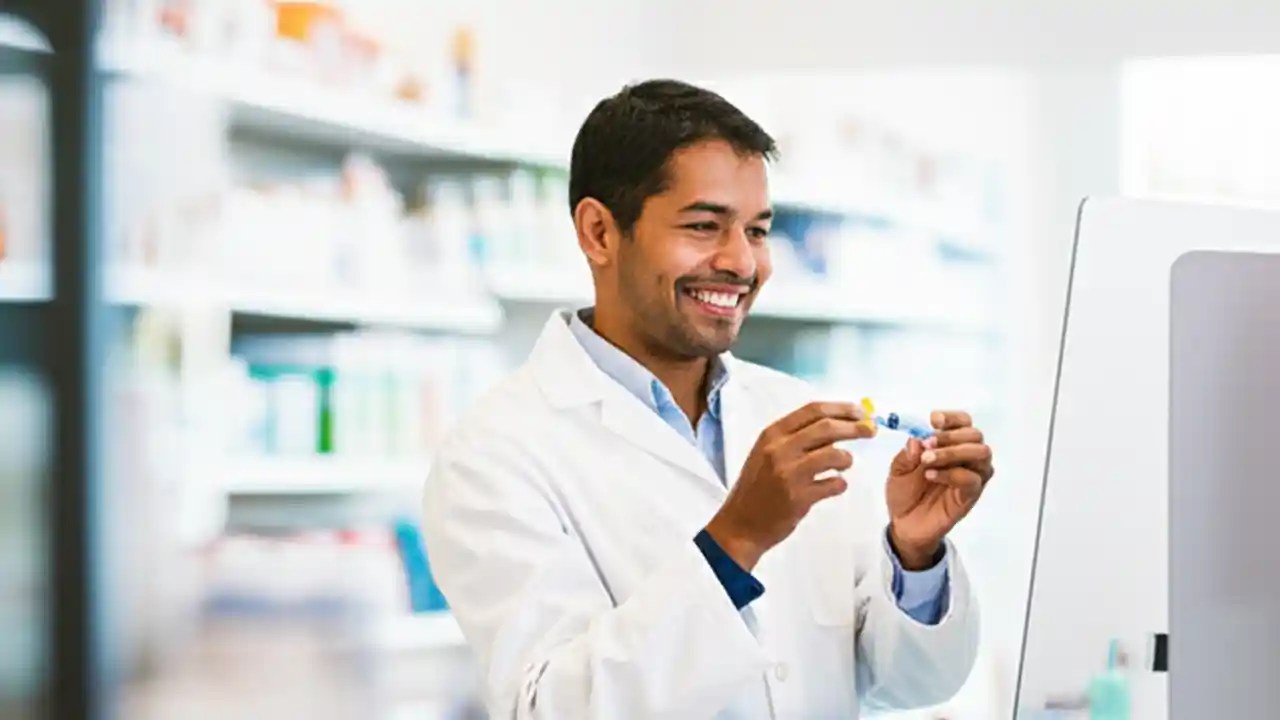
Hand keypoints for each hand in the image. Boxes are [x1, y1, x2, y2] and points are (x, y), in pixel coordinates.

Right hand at [705, 402, 874, 570]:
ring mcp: (789, 473)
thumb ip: (795, 438)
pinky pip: (833, 484)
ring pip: (834, 455)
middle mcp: (779, 449)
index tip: (861, 412)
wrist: (740, 524)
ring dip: (847, 459)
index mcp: (772, 434)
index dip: (842, 408)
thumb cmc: (756, 487)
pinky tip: (835, 487)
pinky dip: (840, 484)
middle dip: (855, 427)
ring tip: (844, 466)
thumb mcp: (766, 453)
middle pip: (827, 428)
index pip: (813, 410)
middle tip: (871, 431)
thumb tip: (836, 425)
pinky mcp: (799, 497)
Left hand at [886, 411, 993, 569]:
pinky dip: (952, 474)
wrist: (904, 523)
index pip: (964, 422)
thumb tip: (917, 439)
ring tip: (927, 460)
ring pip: (981, 454)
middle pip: (975, 435)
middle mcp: (967, 458)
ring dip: (954, 452)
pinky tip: (931, 476)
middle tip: (928, 444)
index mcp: (950, 445)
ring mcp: (972, 477)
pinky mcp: (971, 496)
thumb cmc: (905, 491)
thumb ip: (907, 454)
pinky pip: (973, 480)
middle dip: (951, 435)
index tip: (933, 420)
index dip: (952, 417)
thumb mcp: (898, 469)